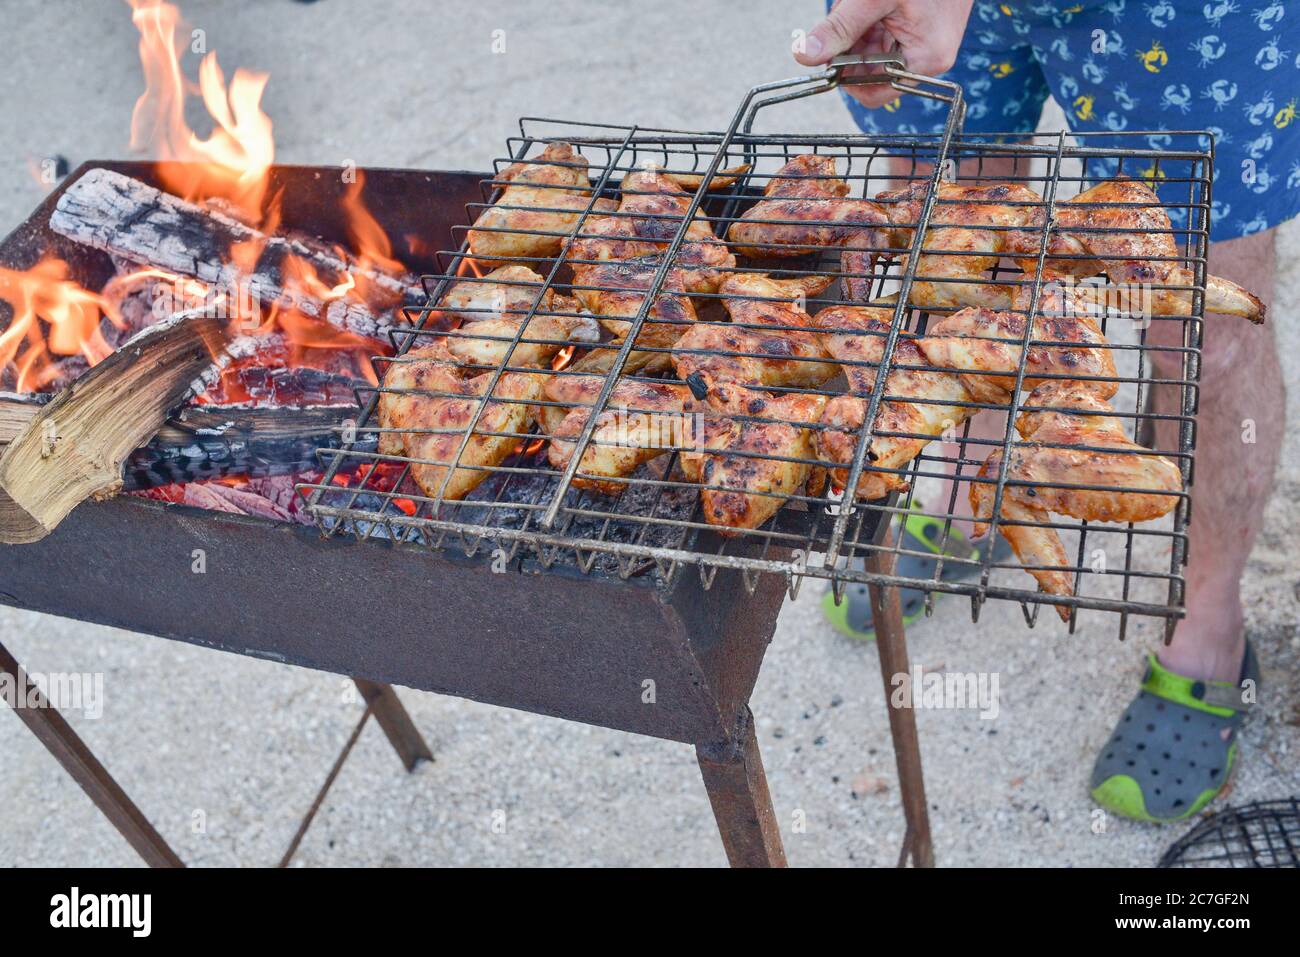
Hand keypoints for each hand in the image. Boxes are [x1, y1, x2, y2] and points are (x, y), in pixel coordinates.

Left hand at [793, 0, 974, 106]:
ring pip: (874, 54)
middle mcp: (929, 60)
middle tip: (846, 14)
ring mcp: (926, 46)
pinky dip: (869, 23)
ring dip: (858, 32)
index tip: (826, 53)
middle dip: (851, 47)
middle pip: (871, 73)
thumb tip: (804, 55)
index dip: (844, 77)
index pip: (873, 92)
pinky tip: (868, 3)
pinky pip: (885, 38)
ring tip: (860, 3)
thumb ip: (839, 28)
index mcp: (925, 59)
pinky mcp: (922, 32)